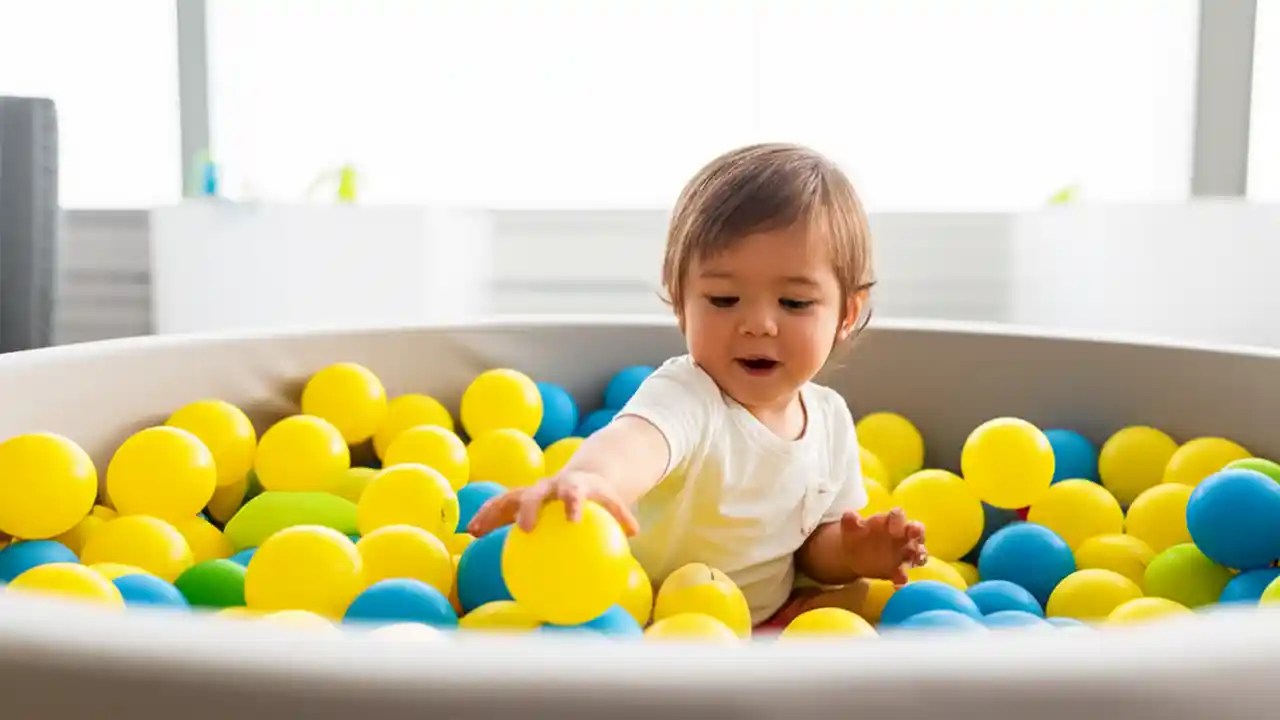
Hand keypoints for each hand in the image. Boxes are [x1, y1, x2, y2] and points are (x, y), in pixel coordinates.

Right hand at [466, 470, 640, 536]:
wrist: (580, 476)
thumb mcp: (612, 501)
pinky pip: (499, 508)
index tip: (572, 520)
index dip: (572, 503)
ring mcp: (530, 491)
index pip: (573, 492)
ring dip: (491, 512)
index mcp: (572, 486)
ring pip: (507, 498)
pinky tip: (471, 535)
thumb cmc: (598, 494)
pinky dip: (486, 518)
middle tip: (524, 528)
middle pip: (534, 494)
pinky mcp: (518, 498)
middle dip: (528, 509)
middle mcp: (548, 486)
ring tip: (474, 531)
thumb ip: (621, 515)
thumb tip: (635, 531)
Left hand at [839, 508, 926, 585]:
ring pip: (918, 551)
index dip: (899, 521)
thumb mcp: (850, 528)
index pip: (898, 515)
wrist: (853, 555)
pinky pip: (905, 574)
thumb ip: (850, 521)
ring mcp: (903, 552)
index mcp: (888, 521)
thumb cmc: (856, 536)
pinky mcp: (899, 569)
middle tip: (916, 539)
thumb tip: (850, 515)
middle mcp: (901, 534)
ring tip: (914, 562)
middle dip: (919, 533)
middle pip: (917, 530)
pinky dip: (902, 578)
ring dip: (919, 556)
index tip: (895, 531)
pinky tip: (896, 584)